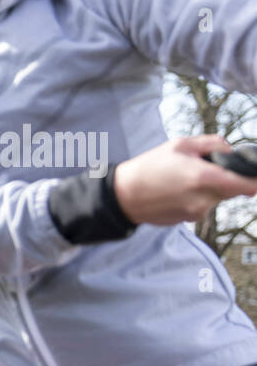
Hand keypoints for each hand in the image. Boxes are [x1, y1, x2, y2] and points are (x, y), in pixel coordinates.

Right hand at [114, 136, 256, 225]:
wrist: (122, 196)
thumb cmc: (149, 167)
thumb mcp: (180, 145)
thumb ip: (212, 144)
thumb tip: (230, 150)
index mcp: (205, 178)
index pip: (247, 185)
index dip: (254, 179)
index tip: (253, 174)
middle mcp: (204, 199)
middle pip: (231, 190)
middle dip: (224, 179)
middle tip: (202, 169)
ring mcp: (195, 213)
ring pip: (215, 198)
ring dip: (207, 189)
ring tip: (181, 181)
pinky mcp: (187, 221)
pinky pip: (200, 207)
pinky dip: (194, 199)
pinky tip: (173, 192)